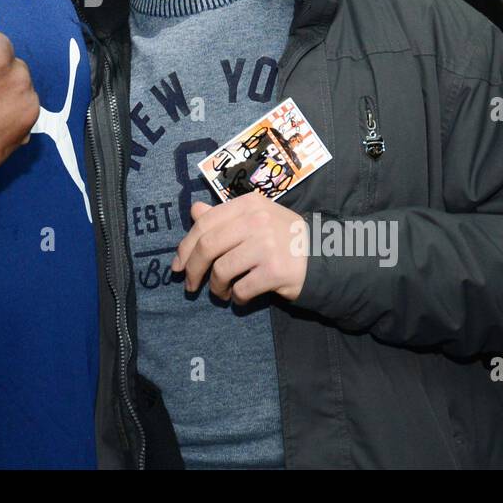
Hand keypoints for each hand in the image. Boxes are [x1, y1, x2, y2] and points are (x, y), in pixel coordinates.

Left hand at [170, 195, 307, 303]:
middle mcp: (256, 220)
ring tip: (221, 293)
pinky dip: (236, 298)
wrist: (325, 256)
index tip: (177, 265)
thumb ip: (224, 215)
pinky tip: (240, 298)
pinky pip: (242, 289)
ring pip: (222, 270)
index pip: (205, 223)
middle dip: (193, 269)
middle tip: (190, 286)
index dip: (185, 246)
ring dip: (216, 287)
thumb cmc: (285, 238)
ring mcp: (267, 245)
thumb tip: (194, 210)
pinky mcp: (275, 271)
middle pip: (208, 246)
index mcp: (248, 204)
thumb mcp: (257, 218)